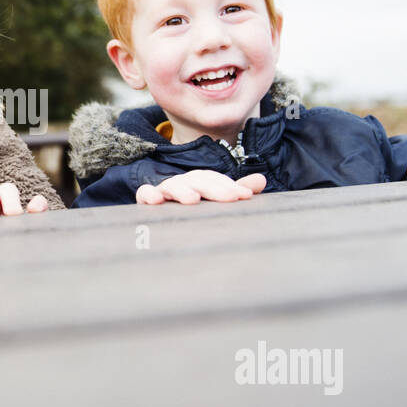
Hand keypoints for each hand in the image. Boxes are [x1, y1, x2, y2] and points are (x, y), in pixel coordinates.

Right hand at [135, 171, 265, 204]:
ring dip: (183, 190)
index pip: (214, 179)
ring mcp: (164, 191)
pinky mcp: (148, 200)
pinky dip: (149, 194)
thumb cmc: (196, 212)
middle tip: (231, 198)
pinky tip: (157, 201)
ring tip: (194, 199)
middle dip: (214, 188)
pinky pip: (145, 194)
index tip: (245, 196)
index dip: (230, 185)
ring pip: (173, 185)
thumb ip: (235, 191)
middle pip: (197, 180)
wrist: (163, 227)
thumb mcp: (216, 200)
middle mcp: (183, 183)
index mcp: (199, 182)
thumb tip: (260, 180)